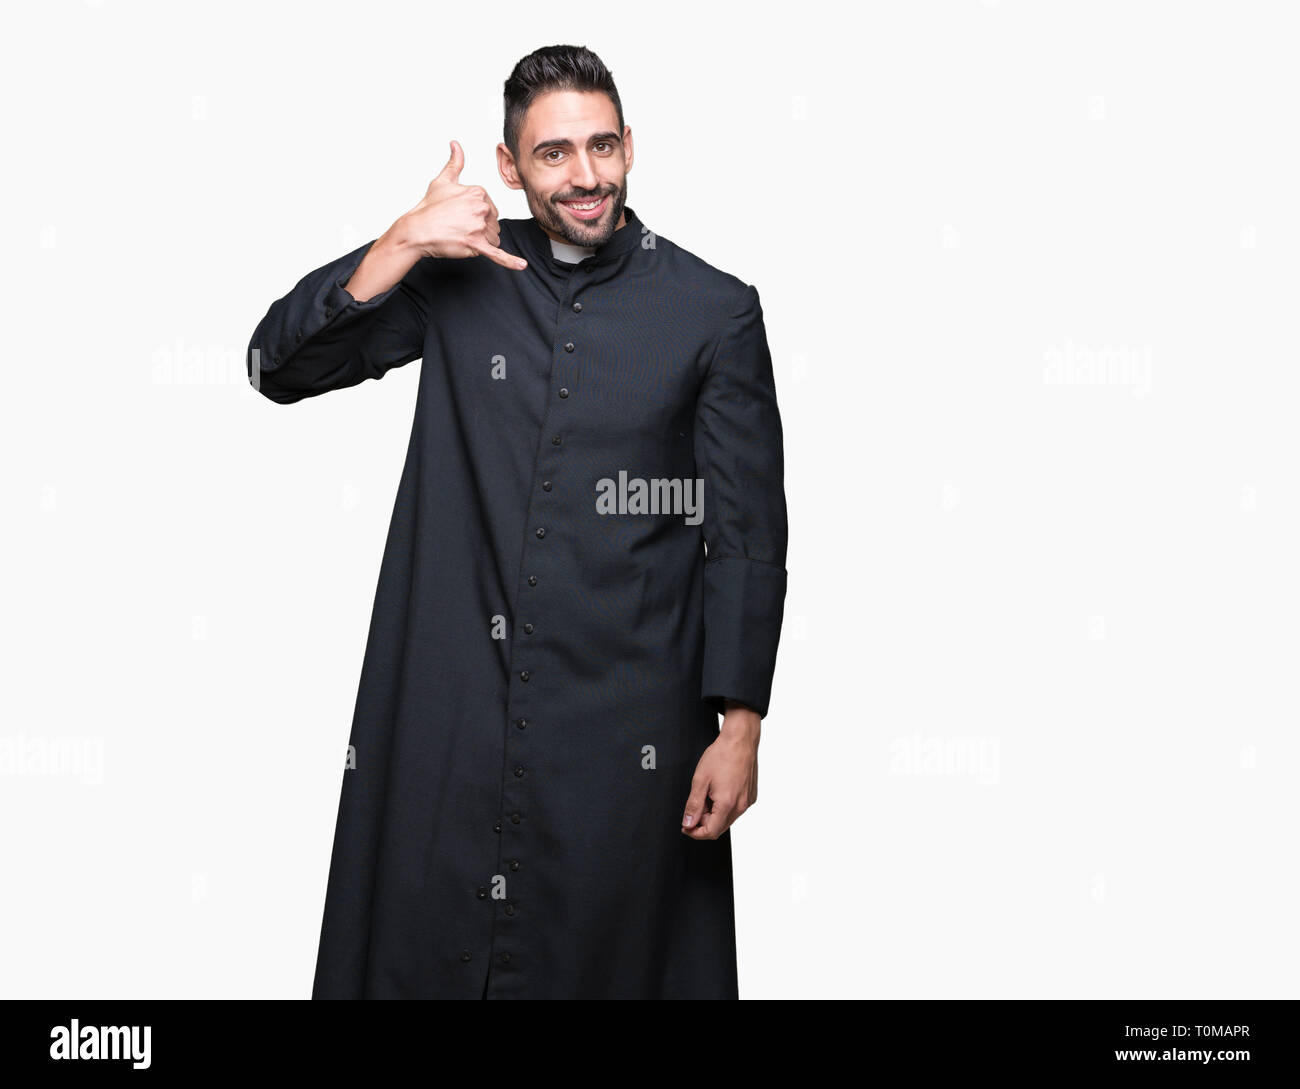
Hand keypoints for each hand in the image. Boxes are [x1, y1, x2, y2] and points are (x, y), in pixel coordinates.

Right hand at [396, 139, 526, 270]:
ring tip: (462, 237)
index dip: (478, 215)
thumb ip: (455, 163)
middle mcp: (481, 208)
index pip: (491, 209)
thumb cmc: (429, 207)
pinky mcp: (475, 245)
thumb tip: (455, 144)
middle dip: (481, 229)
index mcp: (479, 192)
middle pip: (494, 224)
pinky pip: (497, 254)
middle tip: (460, 227)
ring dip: (481, 242)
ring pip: (493, 239)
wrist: (417, 230)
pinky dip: (510, 261)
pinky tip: (522, 266)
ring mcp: (479, 227)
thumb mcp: (443, 180)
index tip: (461, 216)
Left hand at [680, 706, 759, 839]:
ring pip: (727, 819)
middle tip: (695, 804)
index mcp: (727, 804)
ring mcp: (747, 802)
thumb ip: (693, 805)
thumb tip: (688, 824)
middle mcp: (740, 806)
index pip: (710, 832)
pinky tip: (719, 790)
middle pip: (719, 827)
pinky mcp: (751, 796)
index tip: (686, 826)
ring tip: (708, 793)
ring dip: (714, 813)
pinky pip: (735, 809)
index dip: (695, 833)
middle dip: (703, 822)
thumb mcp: (700, 780)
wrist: (740, 740)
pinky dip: (724, 806)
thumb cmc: (721, 756)